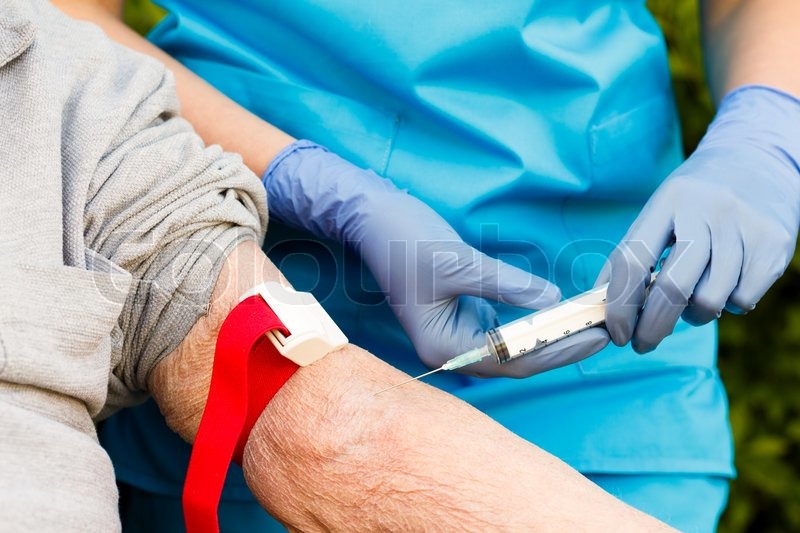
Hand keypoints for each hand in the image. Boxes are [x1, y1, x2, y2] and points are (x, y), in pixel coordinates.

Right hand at [264, 141, 608, 376]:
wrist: (376, 217)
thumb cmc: (406, 239)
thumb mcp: (459, 261)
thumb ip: (506, 283)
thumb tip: (553, 301)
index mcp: (442, 346)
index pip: (510, 360)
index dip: (555, 351)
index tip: (595, 337)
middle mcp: (450, 348)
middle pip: (515, 358)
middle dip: (559, 346)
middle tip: (604, 332)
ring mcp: (458, 332)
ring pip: (514, 344)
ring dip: (550, 334)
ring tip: (591, 323)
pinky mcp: (465, 314)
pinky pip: (507, 325)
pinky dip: (534, 320)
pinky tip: (562, 311)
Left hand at [602, 86, 799, 352]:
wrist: (758, 161)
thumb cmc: (693, 201)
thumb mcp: (659, 213)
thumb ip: (632, 256)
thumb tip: (603, 309)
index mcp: (667, 202)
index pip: (632, 261)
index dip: (620, 306)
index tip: (618, 334)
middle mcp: (706, 210)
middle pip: (673, 288)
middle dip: (652, 327)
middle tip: (643, 344)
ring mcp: (744, 226)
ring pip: (710, 300)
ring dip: (694, 316)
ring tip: (692, 303)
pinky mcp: (774, 243)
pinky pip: (743, 300)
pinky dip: (729, 305)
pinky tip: (727, 283)